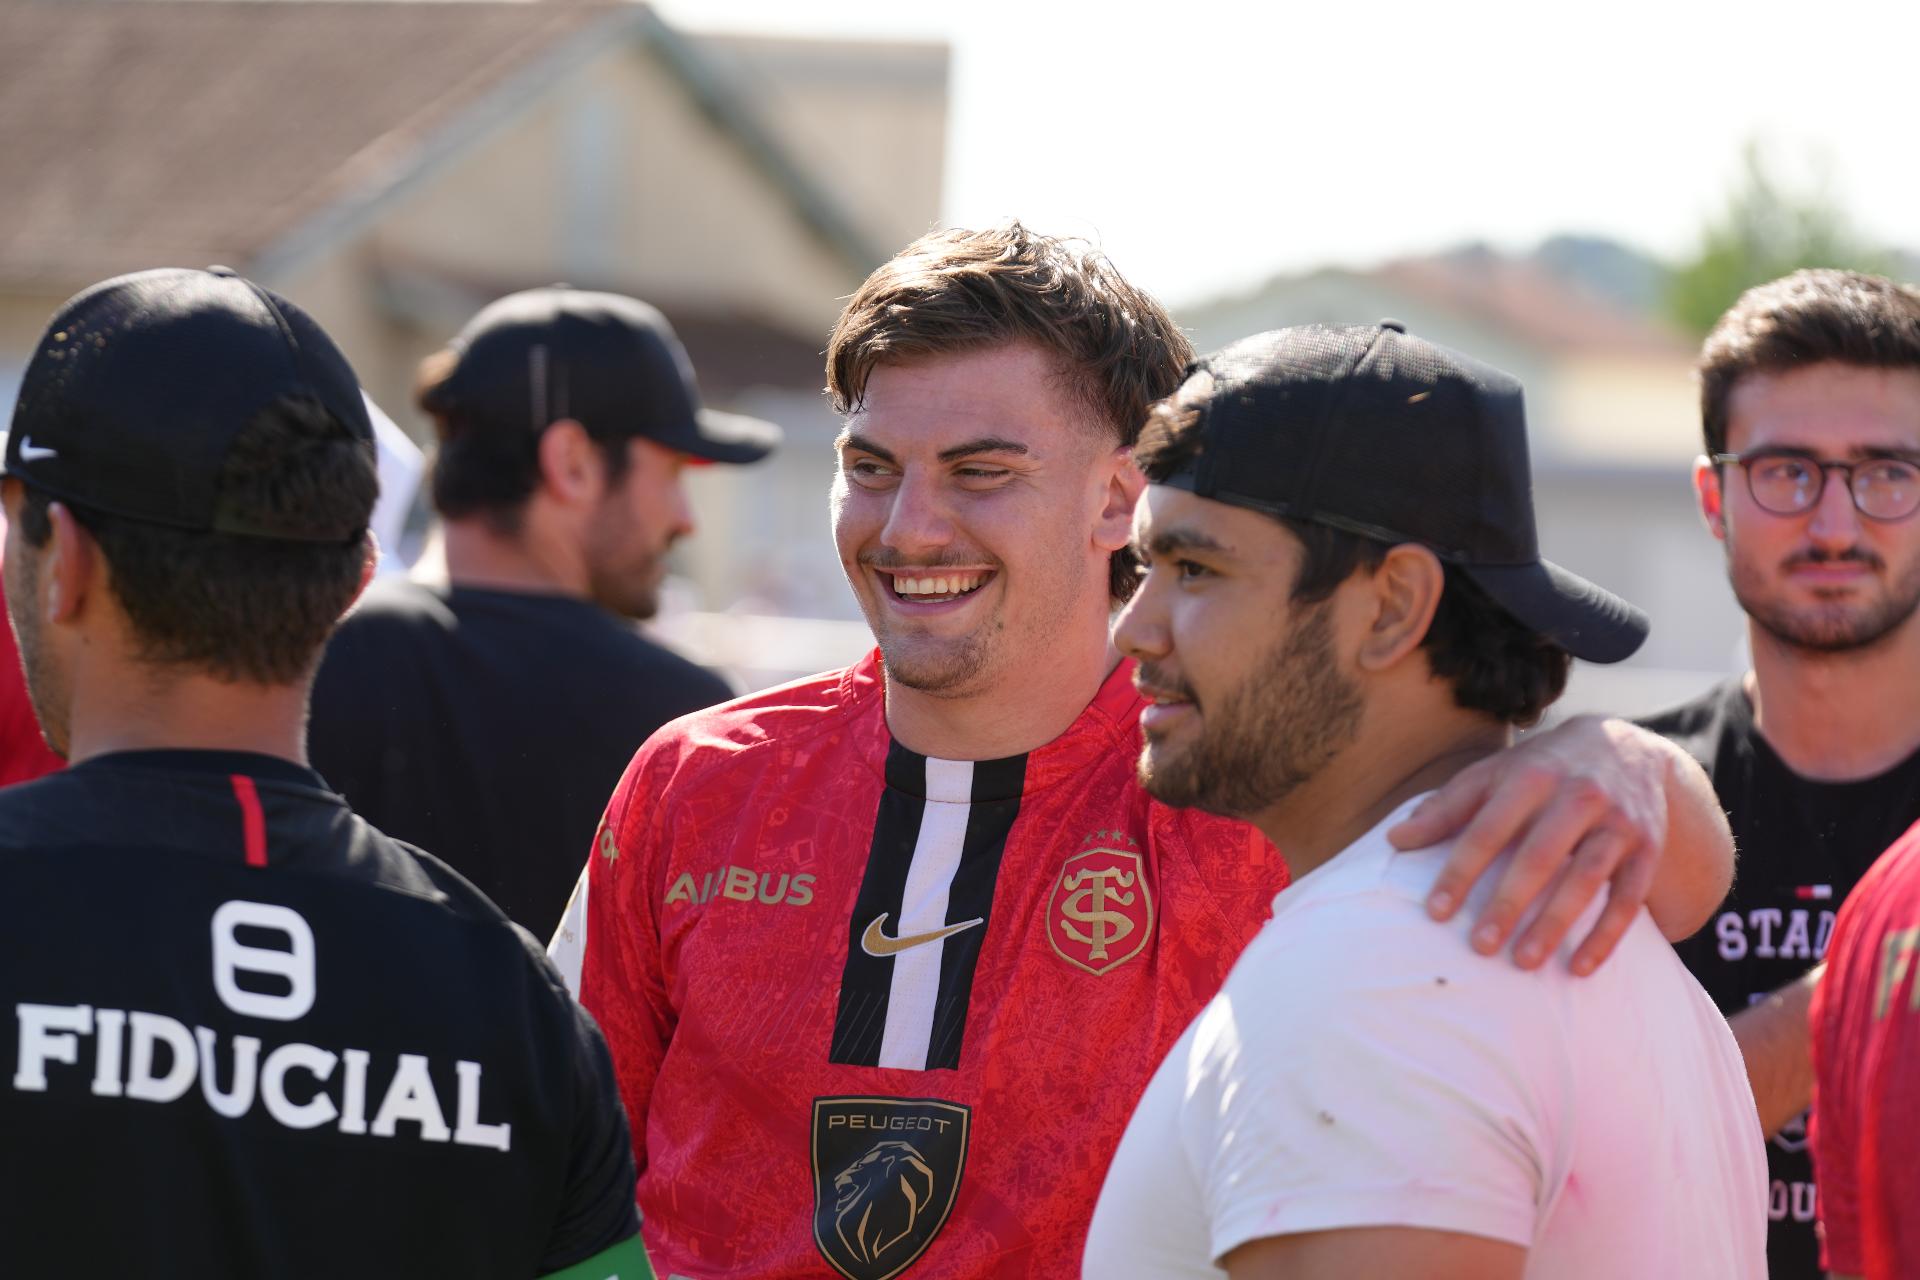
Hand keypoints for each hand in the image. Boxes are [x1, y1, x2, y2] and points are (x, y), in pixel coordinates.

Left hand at [1389, 717, 1668, 974]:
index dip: (1461, 870)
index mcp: (1530, 776)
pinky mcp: (1646, 848)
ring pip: (1586, 877)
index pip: (1488, 828)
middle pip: (1540, 855)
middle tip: (1479, 946)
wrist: (1627, 748)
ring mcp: (1617, 822)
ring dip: (1556, 922)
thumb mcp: (1494, 774)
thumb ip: (1447, 807)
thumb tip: (1395, 840)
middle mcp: (1577, 795)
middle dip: (1509, 903)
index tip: (1434, 911)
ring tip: (1524, 962)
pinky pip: (1629, 896)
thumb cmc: (1541, 769)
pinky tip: (1581, 967)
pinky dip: (1607, 934)